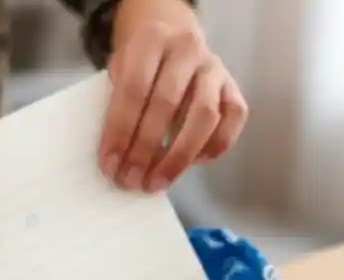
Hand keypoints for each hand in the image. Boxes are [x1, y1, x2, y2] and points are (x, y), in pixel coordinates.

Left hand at [98, 0, 247, 192]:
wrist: (171, 34)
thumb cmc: (139, 63)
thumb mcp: (118, 70)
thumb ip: (116, 104)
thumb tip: (115, 159)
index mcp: (150, 41)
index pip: (133, 89)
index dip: (120, 130)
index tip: (110, 164)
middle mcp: (186, 50)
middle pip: (167, 104)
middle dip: (145, 149)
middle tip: (131, 180)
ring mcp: (214, 68)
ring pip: (204, 115)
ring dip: (178, 156)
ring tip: (157, 182)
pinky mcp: (233, 86)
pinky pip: (233, 119)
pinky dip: (214, 146)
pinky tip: (192, 164)